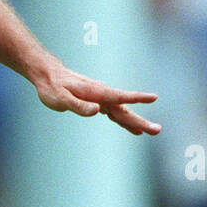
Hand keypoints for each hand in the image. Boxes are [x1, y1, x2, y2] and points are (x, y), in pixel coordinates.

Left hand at [33, 58, 159, 136]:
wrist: (49, 75)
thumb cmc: (52, 87)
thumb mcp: (61, 99)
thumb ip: (78, 106)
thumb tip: (97, 110)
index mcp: (95, 92)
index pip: (119, 97)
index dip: (136, 98)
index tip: (154, 97)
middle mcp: (102, 95)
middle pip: (124, 110)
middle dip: (141, 121)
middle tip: (157, 130)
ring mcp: (101, 99)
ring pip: (122, 112)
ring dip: (136, 122)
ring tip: (152, 131)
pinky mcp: (98, 103)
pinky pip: (115, 113)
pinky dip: (124, 122)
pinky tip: (133, 129)